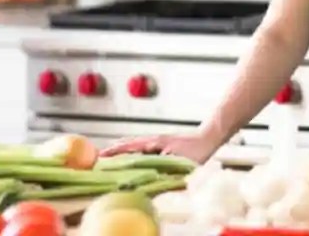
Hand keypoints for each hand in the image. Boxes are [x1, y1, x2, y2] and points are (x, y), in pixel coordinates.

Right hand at [99, 132, 218, 161]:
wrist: (210, 136)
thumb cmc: (197, 149)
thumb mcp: (180, 160)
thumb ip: (165, 164)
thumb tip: (150, 172)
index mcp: (154, 143)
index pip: (129, 147)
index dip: (115, 152)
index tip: (100, 156)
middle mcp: (153, 140)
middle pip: (128, 143)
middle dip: (113, 149)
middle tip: (98, 156)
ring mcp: (158, 141)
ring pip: (134, 143)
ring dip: (121, 148)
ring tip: (109, 154)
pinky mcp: (163, 144)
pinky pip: (142, 146)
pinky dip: (131, 148)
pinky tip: (132, 154)